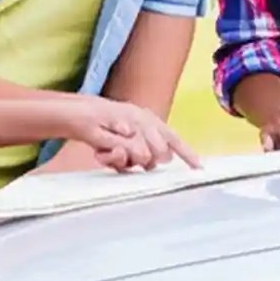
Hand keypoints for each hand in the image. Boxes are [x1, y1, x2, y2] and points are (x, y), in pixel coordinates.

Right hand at [63, 98, 200, 172]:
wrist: (80, 112)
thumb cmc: (106, 127)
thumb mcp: (128, 138)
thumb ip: (144, 148)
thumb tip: (155, 162)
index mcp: (151, 120)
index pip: (174, 139)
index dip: (187, 154)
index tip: (199, 169)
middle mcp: (145, 120)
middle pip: (160, 153)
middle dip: (148, 161)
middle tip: (127, 155)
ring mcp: (130, 124)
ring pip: (143, 156)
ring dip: (128, 158)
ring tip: (111, 151)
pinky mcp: (115, 131)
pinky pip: (122, 153)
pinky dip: (114, 155)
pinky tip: (103, 149)